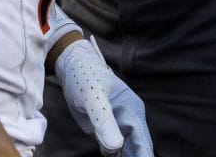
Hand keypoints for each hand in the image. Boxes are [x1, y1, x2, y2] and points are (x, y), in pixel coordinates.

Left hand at [53, 36, 152, 156]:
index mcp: (133, 112)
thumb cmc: (84, 76)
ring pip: (128, 151)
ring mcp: (119, 127)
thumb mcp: (92, 96)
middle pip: (138, 149)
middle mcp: (130, 121)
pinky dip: (115, 156)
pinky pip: (114, 149)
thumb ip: (104, 121)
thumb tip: (116, 148)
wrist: (72, 68)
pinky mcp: (107, 131)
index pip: (143, 143)